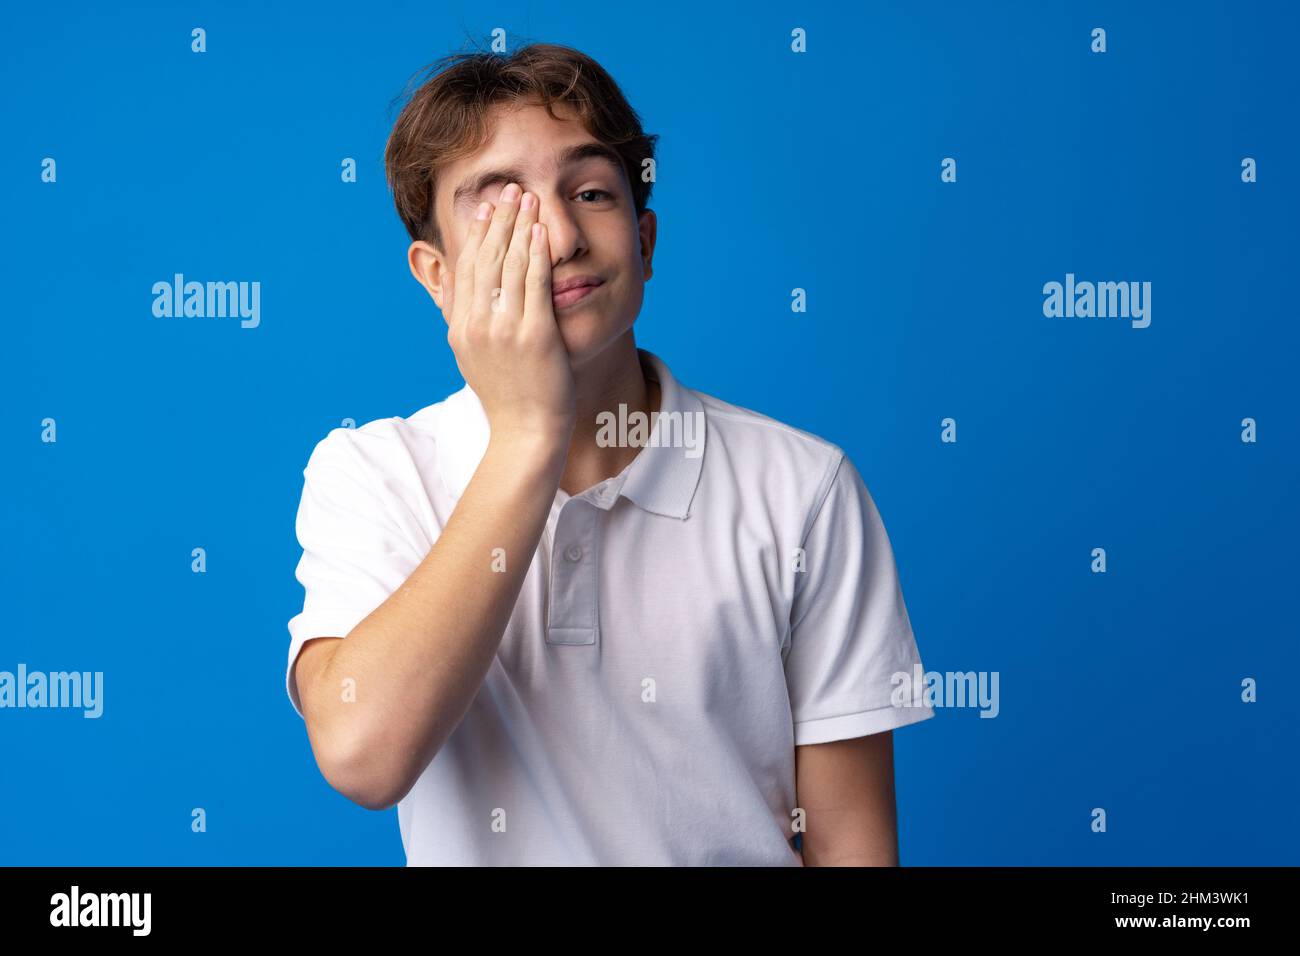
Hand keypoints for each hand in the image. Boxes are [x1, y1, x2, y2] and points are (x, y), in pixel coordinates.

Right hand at [443, 183, 575, 445]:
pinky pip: (534, 285)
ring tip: (527, 199)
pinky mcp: (534, 336)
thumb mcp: (472, 355)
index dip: (478, 234)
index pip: (468, 268)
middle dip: (499, 220)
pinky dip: (537, 254)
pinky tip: (541, 231)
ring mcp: (505, 330)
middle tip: (509, 189)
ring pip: (510, 266)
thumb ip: (462, 317)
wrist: (526, 431)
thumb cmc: (506, 395)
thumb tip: (450, 281)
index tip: (486, 207)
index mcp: (461, 328)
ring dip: (519, 226)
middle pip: (486, 259)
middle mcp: (477, 325)